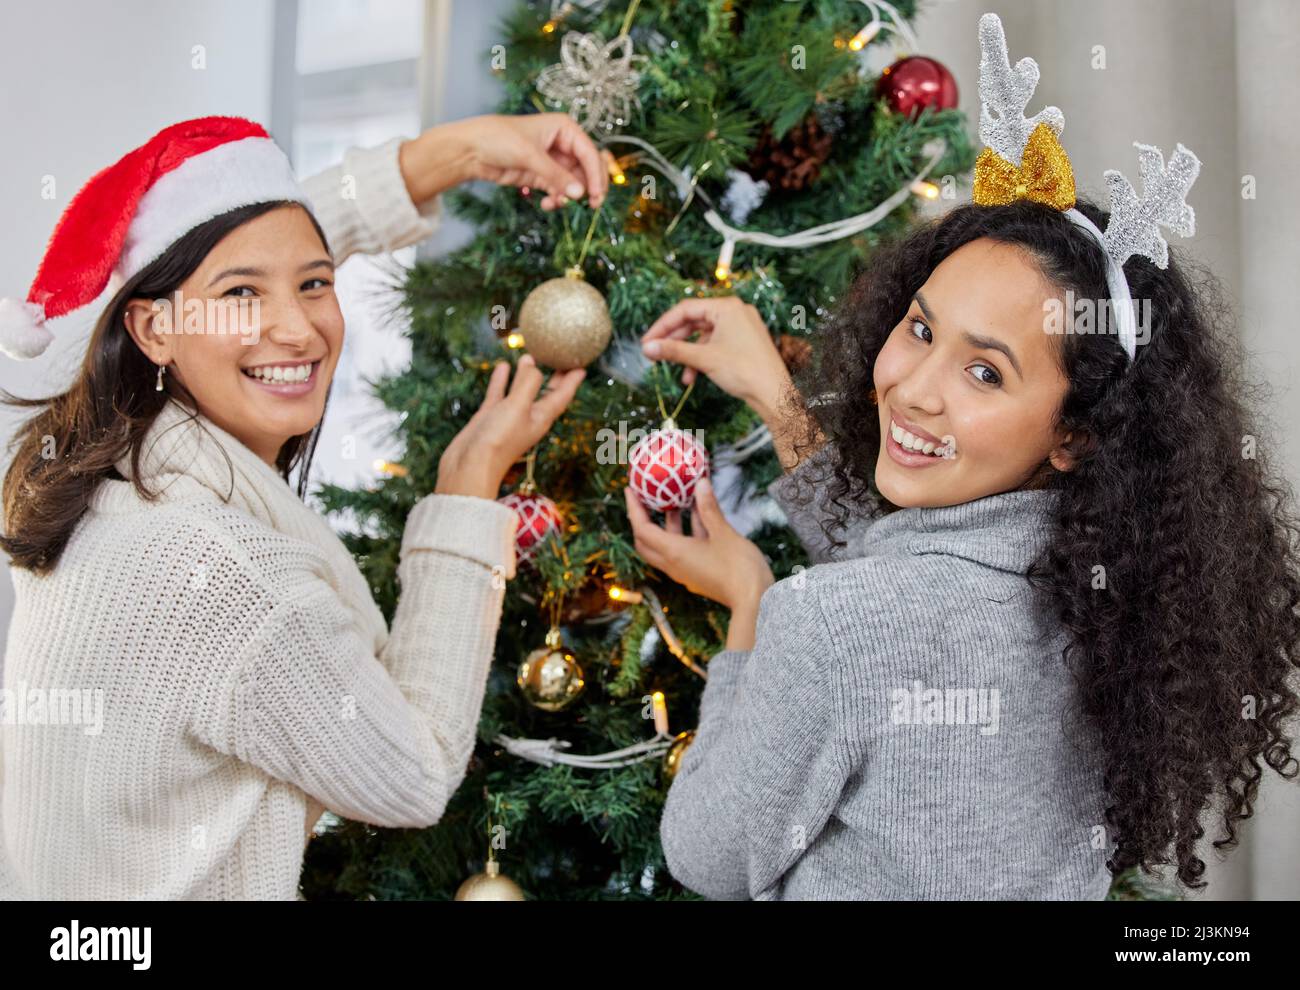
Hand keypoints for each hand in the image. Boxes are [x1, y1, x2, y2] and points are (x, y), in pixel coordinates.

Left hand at [399, 113, 608, 210]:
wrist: (471, 150)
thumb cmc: (498, 138)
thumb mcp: (530, 155)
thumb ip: (556, 175)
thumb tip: (579, 194)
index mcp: (564, 128)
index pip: (589, 152)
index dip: (596, 174)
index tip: (596, 195)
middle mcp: (562, 144)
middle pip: (587, 169)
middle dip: (589, 187)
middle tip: (592, 205)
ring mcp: (552, 162)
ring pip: (574, 183)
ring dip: (570, 196)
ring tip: (557, 203)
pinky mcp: (541, 176)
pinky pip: (559, 191)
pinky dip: (558, 199)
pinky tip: (548, 204)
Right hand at [436, 355, 584, 499]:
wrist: (470, 466)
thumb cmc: (498, 441)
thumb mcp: (518, 407)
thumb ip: (528, 383)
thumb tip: (533, 364)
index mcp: (542, 417)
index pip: (562, 395)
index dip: (572, 380)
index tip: (582, 365)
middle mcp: (528, 417)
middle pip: (546, 392)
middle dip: (555, 376)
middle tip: (563, 358)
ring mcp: (508, 416)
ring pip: (521, 390)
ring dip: (526, 374)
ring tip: (529, 356)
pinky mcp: (490, 416)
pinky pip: (500, 392)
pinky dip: (502, 379)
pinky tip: (503, 366)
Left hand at [624, 478, 773, 649]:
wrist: (755, 602)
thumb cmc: (739, 568)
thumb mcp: (724, 533)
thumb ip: (710, 508)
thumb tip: (700, 483)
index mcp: (674, 554)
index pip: (643, 529)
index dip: (634, 508)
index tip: (630, 490)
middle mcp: (674, 564)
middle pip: (646, 541)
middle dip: (643, 518)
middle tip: (645, 498)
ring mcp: (686, 570)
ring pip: (667, 544)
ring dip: (668, 523)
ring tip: (676, 499)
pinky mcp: (698, 573)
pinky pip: (683, 549)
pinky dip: (685, 532)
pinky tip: (701, 515)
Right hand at [640, 297, 791, 421]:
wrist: (774, 394)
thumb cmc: (744, 371)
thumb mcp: (703, 359)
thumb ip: (673, 350)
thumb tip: (647, 347)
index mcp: (727, 307)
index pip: (685, 309)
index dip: (662, 326)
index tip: (647, 341)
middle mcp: (735, 311)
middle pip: (694, 321)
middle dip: (674, 341)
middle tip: (654, 355)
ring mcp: (741, 326)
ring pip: (704, 336)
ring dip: (688, 354)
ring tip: (680, 375)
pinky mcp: (744, 341)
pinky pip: (716, 344)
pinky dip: (703, 358)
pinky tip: (694, 376)